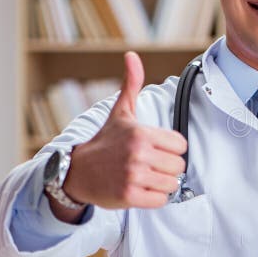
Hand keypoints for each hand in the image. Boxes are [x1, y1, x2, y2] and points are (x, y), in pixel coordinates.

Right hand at [62, 52, 187, 210]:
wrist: (77, 172)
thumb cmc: (105, 142)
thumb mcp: (121, 113)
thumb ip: (131, 84)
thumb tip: (131, 56)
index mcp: (141, 134)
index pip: (181, 145)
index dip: (171, 149)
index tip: (155, 149)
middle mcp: (138, 154)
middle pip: (179, 166)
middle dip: (167, 167)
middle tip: (149, 164)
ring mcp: (133, 176)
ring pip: (172, 184)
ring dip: (161, 183)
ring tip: (144, 176)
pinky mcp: (129, 196)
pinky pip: (160, 200)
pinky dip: (153, 198)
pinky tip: (140, 189)